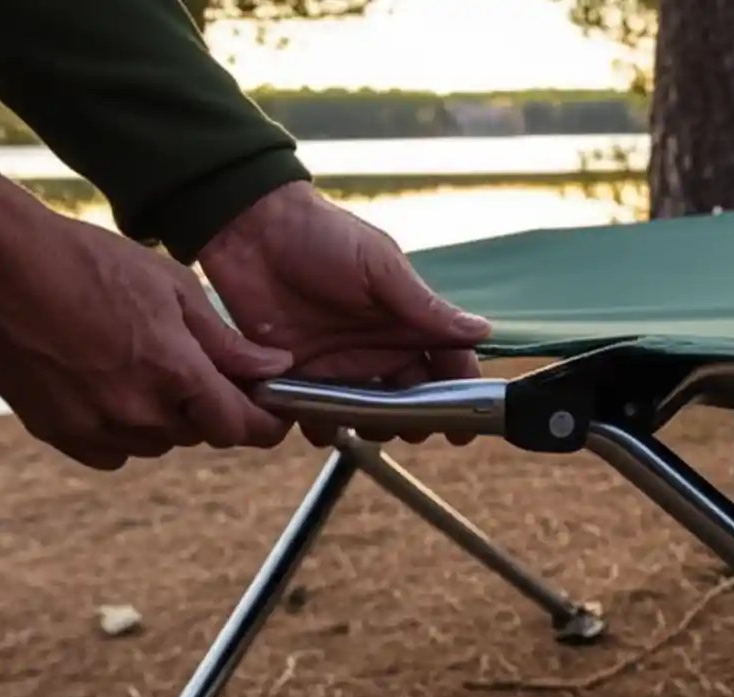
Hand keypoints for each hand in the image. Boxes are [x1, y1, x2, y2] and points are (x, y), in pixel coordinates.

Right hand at [0, 172, 294, 469]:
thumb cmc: (89, 264)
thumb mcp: (174, 288)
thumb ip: (226, 341)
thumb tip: (274, 368)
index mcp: (176, 372)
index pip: (239, 426)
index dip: (264, 425)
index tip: (273, 416)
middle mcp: (139, 411)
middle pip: (200, 433)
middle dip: (210, 408)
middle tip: (196, 367)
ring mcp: (96, 427)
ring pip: (157, 443)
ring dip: (165, 417)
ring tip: (142, 364)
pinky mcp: (58, 434)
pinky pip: (112, 452)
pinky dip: (122, 429)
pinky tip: (109, 385)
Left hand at [197, 180, 491, 446]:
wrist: (250, 231)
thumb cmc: (323, 236)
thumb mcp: (380, 267)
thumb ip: (424, 306)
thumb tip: (482, 331)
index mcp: (407, 322)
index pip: (446, 365)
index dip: (460, 396)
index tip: (465, 427)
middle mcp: (379, 349)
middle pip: (411, 401)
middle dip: (415, 420)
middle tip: (407, 426)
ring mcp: (340, 365)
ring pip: (367, 415)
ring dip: (368, 428)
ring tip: (362, 425)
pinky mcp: (299, 375)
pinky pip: (317, 414)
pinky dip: (319, 425)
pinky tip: (316, 422)